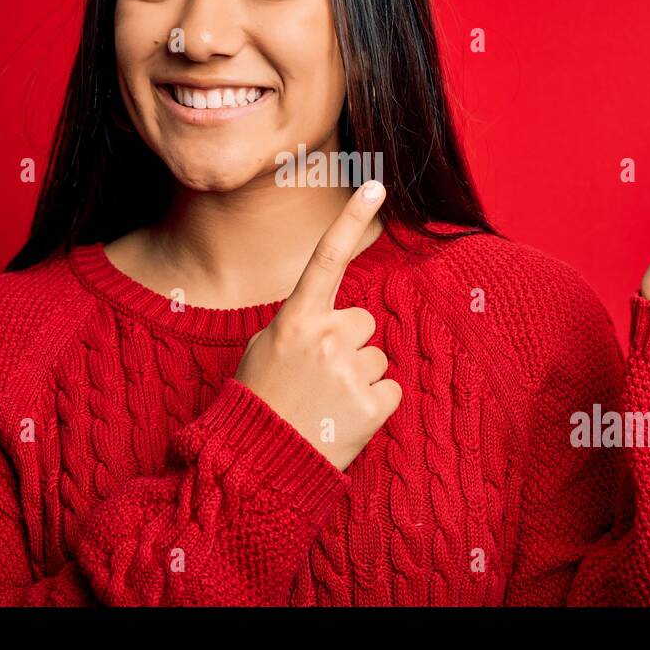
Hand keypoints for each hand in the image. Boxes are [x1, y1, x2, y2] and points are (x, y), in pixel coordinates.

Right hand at [234, 180, 402, 471]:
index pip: (327, 258)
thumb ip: (300, 323)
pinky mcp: (373, 406)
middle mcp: (326, 337)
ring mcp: (350, 371)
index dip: (350, 218)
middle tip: (318, 377)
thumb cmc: (260, 404)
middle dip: (348, 344)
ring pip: (377, 357)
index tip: (375, 184)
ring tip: (326, 402)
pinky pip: (389, 390)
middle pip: (363, 321)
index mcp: (295, 320)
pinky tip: (344, 419)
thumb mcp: (265, 350)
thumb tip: (332, 316)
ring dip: (359, 377)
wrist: (259, 466)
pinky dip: (373, 405)